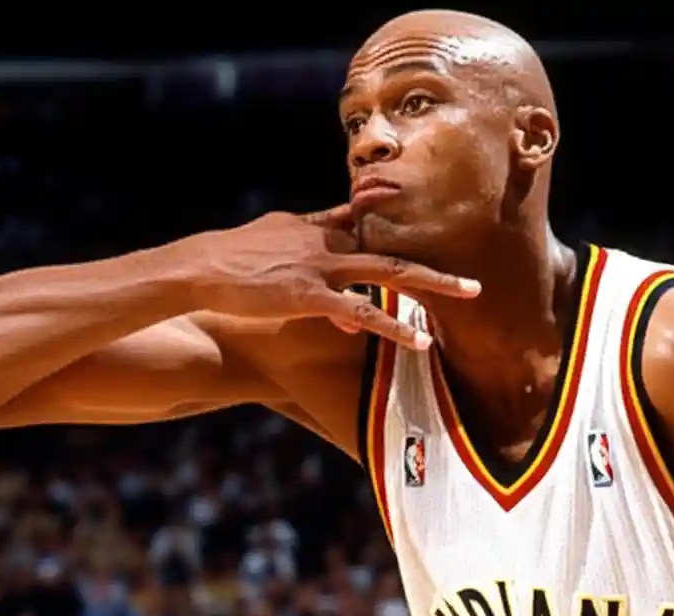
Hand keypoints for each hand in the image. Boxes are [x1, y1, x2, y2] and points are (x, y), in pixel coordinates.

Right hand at [187, 205, 479, 349]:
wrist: (201, 266)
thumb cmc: (232, 256)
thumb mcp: (275, 233)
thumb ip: (309, 235)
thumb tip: (331, 244)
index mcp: (317, 227)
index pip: (366, 217)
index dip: (398, 218)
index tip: (432, 220)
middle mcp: (327, 243)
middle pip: (392, 247)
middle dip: (434, 264)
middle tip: (473, 280)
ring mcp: (322, 267)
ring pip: (389, 272)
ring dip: (433, 285)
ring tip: (469, 294)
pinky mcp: (310, 295)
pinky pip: (362, 311)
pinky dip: (394, 325)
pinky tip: (419, 340)